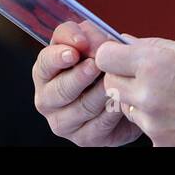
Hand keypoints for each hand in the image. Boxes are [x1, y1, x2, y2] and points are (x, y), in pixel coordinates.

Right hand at [32, 20, 142, 146]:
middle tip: (96, 65)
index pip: (45, 62)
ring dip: (101, 91)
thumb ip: (88, 35)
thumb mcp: (95, 41)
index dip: (59, 55)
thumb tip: (88, 41)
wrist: (129, 92)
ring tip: (115, 79)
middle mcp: (48, 99)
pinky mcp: (84, 138)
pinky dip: (112, 110)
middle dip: (79, 76)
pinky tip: (121, 99)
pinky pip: (99, 124)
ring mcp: (64, 122)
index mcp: (46, 72)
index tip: (76, 49)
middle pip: (60, 89)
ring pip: (82, 107)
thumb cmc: (104, 63)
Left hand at [94, 35, 174, 146]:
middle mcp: (148, 93)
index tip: (119, 56)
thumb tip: (126, 43)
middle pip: (111, 85)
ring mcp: (153, 122)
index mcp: (153, 63)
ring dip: (138, 101)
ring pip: (127, 108)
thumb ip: (150, 47)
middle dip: (122, 78)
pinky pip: (144, 128)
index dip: (112, 55)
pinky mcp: (160, 143)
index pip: (106, 57)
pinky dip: (155, 121)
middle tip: (142, 76)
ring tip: (168, 96)